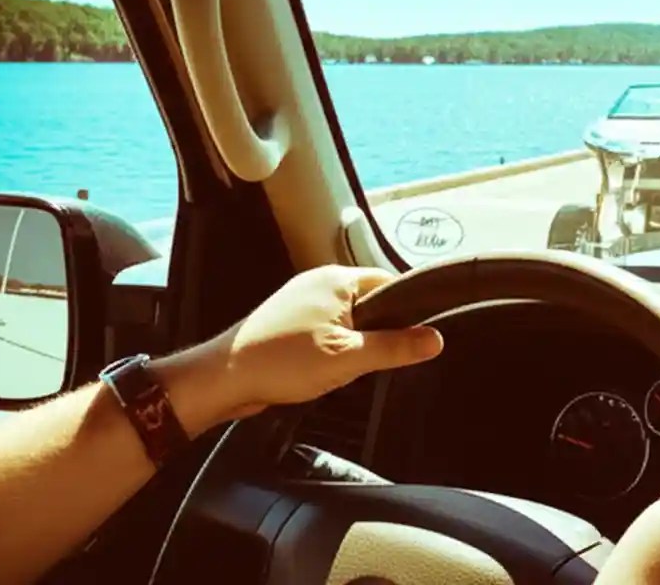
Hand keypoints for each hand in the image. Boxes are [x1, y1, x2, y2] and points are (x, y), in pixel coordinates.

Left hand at [158, 266, 442, 434]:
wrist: (223, 380)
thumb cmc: (281, 362)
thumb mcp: (349, 358)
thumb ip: (395, 348)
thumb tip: (435, 340)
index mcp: (336, 279)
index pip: (391, 283)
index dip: (409, 310)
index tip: (418, 336)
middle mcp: (319, 283)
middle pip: (372, 302)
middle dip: (380, 331)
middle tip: (380, 359)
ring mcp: (302, 302)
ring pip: (350, 320)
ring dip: (355, 343)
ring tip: (349, 367)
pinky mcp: (290, 324)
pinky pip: (329, 331)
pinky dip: (335, 349)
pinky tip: (328, 370)